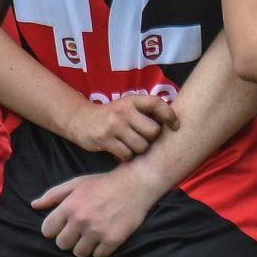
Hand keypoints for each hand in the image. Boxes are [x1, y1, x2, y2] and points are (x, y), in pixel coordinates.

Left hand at [31, 167, 164, 256]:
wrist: (136, 184)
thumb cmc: (103, 183)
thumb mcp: (76, 183)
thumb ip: (53, 195)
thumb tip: (34, 205)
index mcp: (69, 207)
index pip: (48, 231)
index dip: (54, 229)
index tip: (64, 226)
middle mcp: (81, 220)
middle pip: (62, 244)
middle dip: (69, 239)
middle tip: (79, 231)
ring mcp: (97, 231)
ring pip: (79, 253)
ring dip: (84, 246)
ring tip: (92, 236)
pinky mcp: (113, 240)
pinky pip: (98, 255)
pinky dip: (100, 249)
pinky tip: (104, 238)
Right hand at [63, 92, 179, 160]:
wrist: (80, 120)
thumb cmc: (113, 115)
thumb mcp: (128, 106)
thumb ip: (147, 112)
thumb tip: (176, 122)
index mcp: (132, 100)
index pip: (157, 104)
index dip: (170, 115)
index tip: (175, 126)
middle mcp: (123, 111)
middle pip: (153, 131)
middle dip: (151, 138)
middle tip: (144, 138)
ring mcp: (113, 126)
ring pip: (142, 146)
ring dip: (139, 149)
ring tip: (131, 144)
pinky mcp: (104, 140)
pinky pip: (127, 155)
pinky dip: (127, 156)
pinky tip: (121, 149)